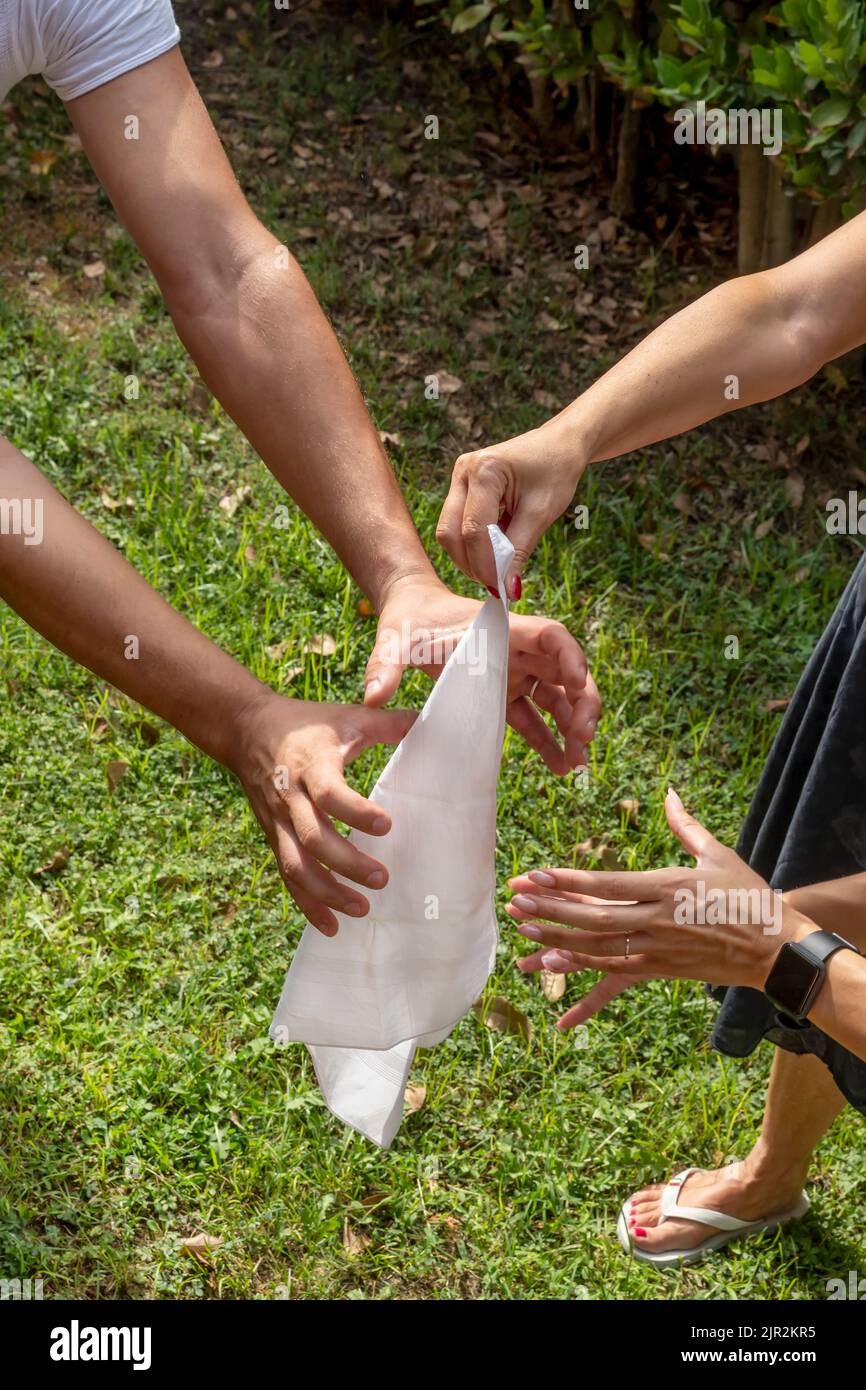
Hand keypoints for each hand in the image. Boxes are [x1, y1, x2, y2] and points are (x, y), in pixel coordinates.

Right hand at [230, 689, 414, 934]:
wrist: (245, 730)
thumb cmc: (305, 722)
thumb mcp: (346, 716)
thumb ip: (387, 722)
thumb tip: (430, 721)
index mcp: (311, 765)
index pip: (330, 795)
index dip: (357, 812)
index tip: (387, 826)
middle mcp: (291, 798)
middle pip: (315, 839)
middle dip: (348, 864)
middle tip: (383, 879)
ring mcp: (279, 822)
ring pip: (298, 866)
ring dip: (329, 893)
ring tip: (363, 909)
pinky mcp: (273, 837)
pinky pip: (287, 876)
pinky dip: (307, 905)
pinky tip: (331, 927)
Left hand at [365, 573, 599, 773]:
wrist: (409, 618)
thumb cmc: (406, 621)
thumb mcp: (394, 640)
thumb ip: (385, 664)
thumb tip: (372, 697)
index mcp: (501, 629)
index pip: (551, 635)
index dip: (570, 657)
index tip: (577, 682)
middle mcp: (517, 650)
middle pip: (566, 672)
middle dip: (583, 704)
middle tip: (584, 739)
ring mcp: (514, 673)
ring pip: (557, 699)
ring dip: (572, 728)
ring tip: (577, 764)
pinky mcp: (503, 695)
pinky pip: (533, 720)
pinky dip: (548, 742)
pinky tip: (559, 767)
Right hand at [436, 426, 586, 592]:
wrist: (559, 444)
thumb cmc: (556, 471)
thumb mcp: (541, 513)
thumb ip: (520, 551)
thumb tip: (507, 589)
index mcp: (485, 470)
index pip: (474, 530)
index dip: (485, 565)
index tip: (501, 590)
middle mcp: (463, 471)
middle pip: (451, 532)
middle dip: (471, 564)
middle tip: (496, 584)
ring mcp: (458, 477)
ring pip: (449, 531)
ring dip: (469, 556)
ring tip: (497, 568)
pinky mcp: (461, 486)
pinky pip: (457, 524)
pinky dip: (473, 544)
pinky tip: (494, 551)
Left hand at [506, 788, 814, 1028]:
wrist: (775, 949)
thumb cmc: (748, 896)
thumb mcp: (718, 856)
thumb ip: (685, 826)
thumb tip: (669, 794)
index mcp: (668, 887)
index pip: (607, 884)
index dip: (567, 881)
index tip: (534, 875)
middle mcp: (657, 921)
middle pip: (594, 918)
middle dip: (550, 911)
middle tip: (514, 904)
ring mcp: (656, 950)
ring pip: (598, 951)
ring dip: (557, 944)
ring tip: (522, 937)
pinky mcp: (658, 971)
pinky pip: (614, 981)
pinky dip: (584, 988)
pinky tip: (559, 998)